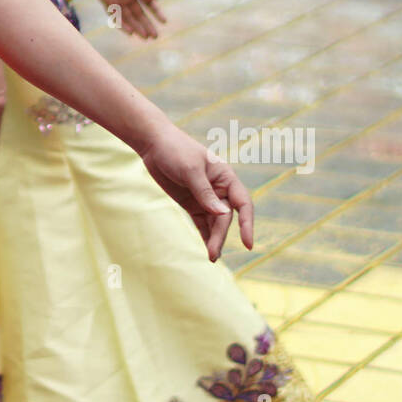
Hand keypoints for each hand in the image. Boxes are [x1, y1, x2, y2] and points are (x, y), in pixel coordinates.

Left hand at [80, 0, 164, 38]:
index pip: (149, 4)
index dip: (156, 13)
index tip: (164, 22)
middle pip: (139, 14)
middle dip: (147, 25)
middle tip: (155, 37)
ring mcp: (117, 0)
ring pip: (129, 18)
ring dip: (137, 27)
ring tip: (145, 37)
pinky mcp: (106, 2)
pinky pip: (115, 16)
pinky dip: (123, 24)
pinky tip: (131, 32)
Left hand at [140, 126, 254, 261]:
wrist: (154, 144)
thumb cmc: (175, 150)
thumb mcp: (190, 170)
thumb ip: (205, 193)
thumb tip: (222, 214)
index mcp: (226, 177)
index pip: (243, 203)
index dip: (247, 224)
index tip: (247, 243)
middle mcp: (219, 189)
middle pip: (225, 218)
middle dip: (220, 235)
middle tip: (213, 254)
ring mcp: (206, 198)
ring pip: (215, 223)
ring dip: (214, 239)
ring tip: (211, 257)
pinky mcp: (192, 203)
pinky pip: (202, 223)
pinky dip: (205, 235)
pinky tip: (208, 250)